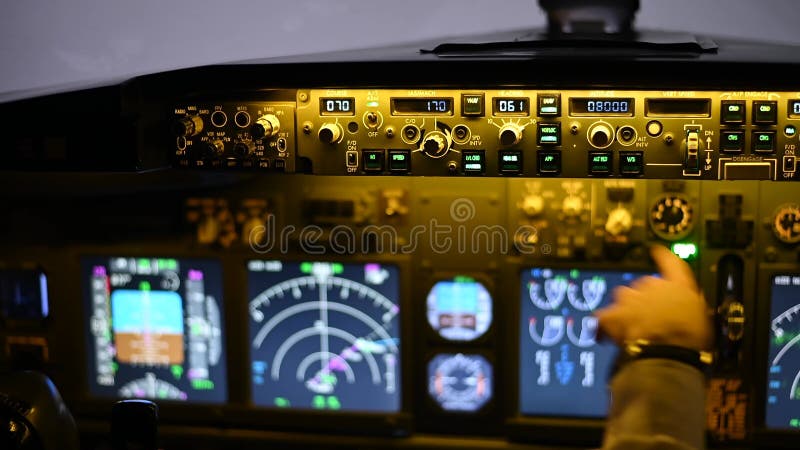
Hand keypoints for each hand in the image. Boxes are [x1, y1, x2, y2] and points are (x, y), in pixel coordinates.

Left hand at [594, 245, 711, 350]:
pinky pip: (603, 315)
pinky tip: (603, 335)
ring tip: (631, 326)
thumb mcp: (701, 320)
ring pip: (624, 296)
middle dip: (646, 299)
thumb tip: (687, 314)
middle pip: (644, 284)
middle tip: (651, 317)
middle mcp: (653, 285)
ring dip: (626, 308)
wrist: (668, 354)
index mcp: (679, 285)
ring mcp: (631, 298)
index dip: (662, 257)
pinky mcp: (615, 314)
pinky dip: (603, 324)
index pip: (671, 263)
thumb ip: (690, 309)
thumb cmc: (690, 341)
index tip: (656, 251)